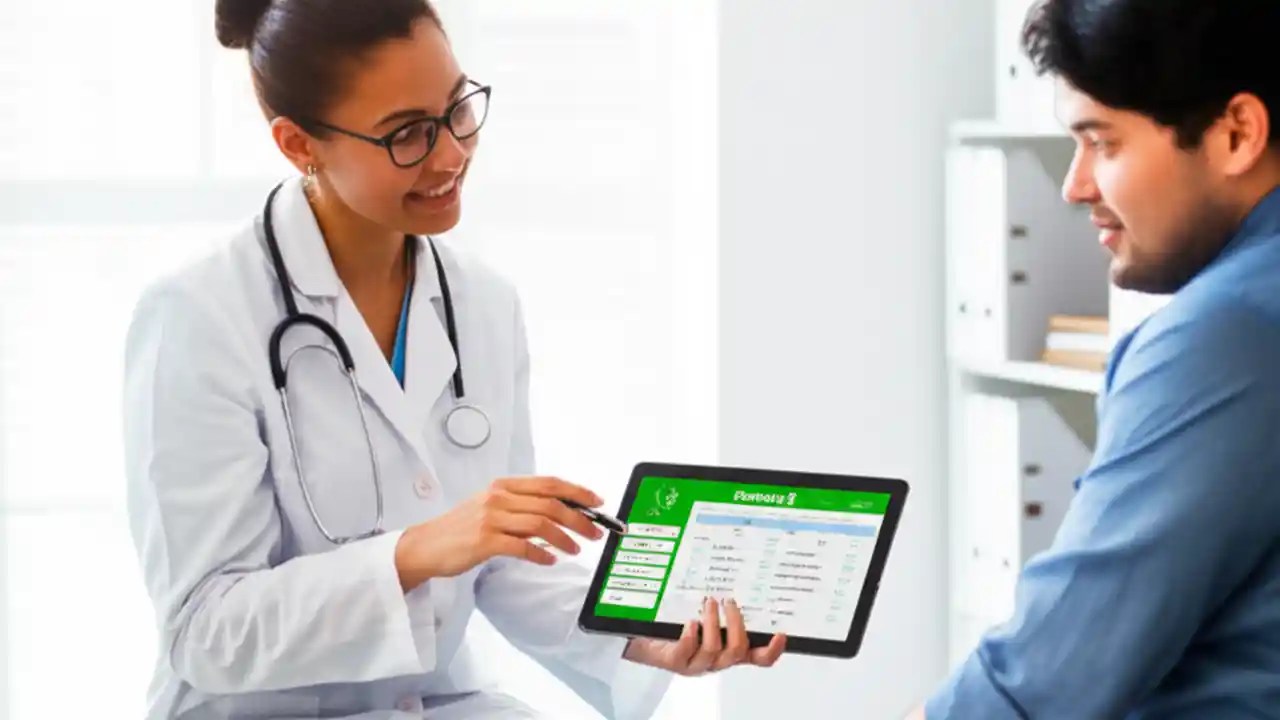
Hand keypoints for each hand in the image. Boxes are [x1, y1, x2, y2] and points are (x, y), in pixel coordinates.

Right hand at [394, 476, 605, 590]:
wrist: (426, 545)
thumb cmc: (461, 528)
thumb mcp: (491, 507)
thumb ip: (522, 506)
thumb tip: (560, 512)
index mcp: (504, 485)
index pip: (549, 483)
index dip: (577, 491)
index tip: (597, 502)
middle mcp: (499, 497)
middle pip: (551, 504)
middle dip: (579, 519)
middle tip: (595, 533)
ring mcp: (491, 518)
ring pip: (541, 524)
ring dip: (565, 538)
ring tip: (575, 550)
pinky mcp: (485, 541)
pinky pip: (523, 547)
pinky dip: (541, 554)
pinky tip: (550, 560)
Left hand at [623, 596, 785, 675]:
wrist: (646, 637)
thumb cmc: (680, 623)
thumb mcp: (706, 613)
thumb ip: (724, 604)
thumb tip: (738, 570)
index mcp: (729, 649)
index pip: (758, 658)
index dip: (772, 650)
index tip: (780, 633)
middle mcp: (716, 659)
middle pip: (738, 651)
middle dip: (735, 623)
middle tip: (728, 601)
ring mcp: (696, 663)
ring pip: (714, 650)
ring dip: (713, 623)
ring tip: (707, 603)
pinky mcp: (676, 661)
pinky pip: (688, 651)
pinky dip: (691, 635)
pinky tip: (690, 621)